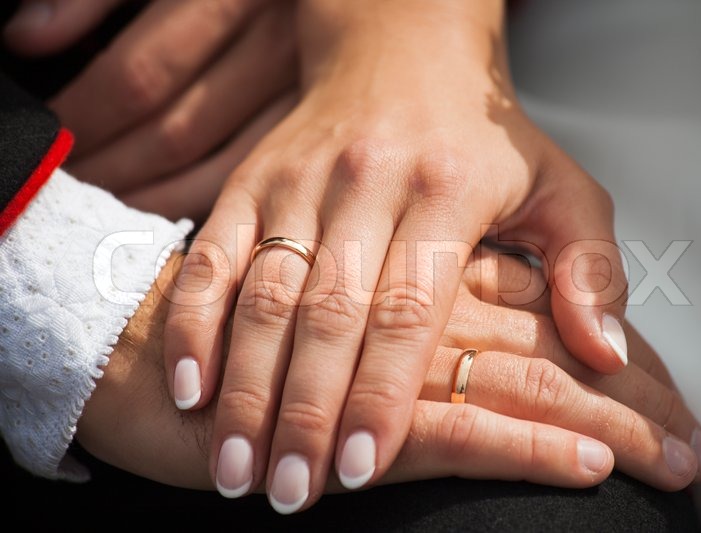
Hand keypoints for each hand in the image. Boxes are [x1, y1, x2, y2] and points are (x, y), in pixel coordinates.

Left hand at [3, 0, 296, 219]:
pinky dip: (213, 198)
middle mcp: (273, 44)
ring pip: (221, 169)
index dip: (88, 116)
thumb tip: (28, 36)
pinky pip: (263, 175)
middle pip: (178, 134)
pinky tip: (174, 204)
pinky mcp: (321, 118)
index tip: (57, 136)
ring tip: (114, 205)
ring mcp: (305, 89)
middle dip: (114, 170)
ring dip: (157, 198)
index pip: (142, 75)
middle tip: (76, 186)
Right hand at [163, 0, 628, 510]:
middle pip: (330, 310)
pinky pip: (215, 254)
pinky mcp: (255, 181)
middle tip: (289, 490)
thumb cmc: (485, 138)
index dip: (383, 390)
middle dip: (304, 408)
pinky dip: (197, 318)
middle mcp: (368, 184)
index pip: (411, 306)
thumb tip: (607, 356)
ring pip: (265, 291)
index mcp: (448, 190)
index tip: (364, 465)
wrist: (401, 48)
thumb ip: (592, 270)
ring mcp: (301, 181)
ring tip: (233, 464)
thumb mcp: (564, 190)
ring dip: (246, 383)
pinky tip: (190, 384)